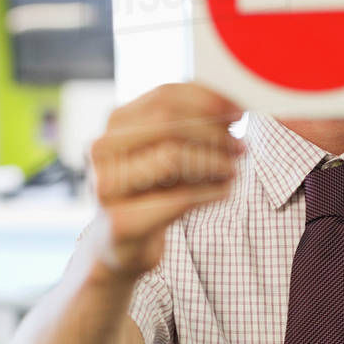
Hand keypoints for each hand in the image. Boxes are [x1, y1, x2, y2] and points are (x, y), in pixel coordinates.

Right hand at [88, 81, 243, 277]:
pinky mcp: (121, 222)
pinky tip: (225, 192)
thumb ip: (188, 129)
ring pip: (171, 157)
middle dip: (212, 131)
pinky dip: (209, 193)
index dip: (208, 100)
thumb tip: (233, 109)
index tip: (240, 111)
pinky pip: (177, 199)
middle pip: (166, 121)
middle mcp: (103, 149)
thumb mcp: (165, 153)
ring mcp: (107, 186)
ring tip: (233, 170)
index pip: (164, 96)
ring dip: (213, 161)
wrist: (118, 247)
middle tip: (240, 146)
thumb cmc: (149, 195)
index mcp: (116, 124)